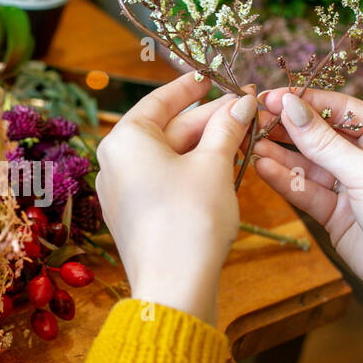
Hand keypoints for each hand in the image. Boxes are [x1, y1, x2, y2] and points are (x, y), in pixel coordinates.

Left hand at [94, 72, 256, 326]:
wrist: (173, 286)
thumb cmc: (190, 218)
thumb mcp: (214, 164)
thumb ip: (226, 128)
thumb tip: (242, 103)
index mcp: (125, 139)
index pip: (160, 100)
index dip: (191, 87)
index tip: (213, 77)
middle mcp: (115, 161)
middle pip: (167, 129)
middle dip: (208, 119)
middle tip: (247, 109)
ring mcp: (122, 191)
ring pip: (168, 156)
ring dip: (205, 145)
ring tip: (243, 135)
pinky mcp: (134, 216)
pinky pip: (164, 180)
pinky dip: (192, 170)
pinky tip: (223, 166)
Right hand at [253, 89, 362, 348]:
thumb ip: (324, 142)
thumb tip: (290, 107)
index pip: (341, 109)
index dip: (305, 102)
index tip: (269, 97)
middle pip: (322, 135)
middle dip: (288, 129)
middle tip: (252, 120)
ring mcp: (353, 187)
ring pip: (311, 165)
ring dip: (281, 155)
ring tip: (250, 145)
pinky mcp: (338, 214)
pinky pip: (308, 191)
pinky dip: (286, 180)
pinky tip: (263, 168)